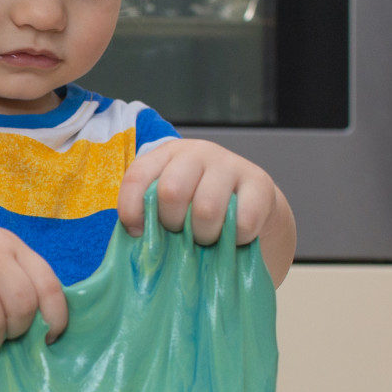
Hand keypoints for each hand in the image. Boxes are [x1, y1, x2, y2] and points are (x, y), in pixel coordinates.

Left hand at [117, 139, 277, 245]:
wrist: (253, 207)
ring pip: (206, 209)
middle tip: (180, 233)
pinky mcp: (259, 182)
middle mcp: (197, 152)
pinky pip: (243, 221)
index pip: (137, 177)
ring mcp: (230, 164)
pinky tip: (234, 236)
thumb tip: (137, 236)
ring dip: (204, 235)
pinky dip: (236, 239)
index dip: (131, 210)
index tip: (137, 233)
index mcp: (167, 154)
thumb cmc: (199, 208)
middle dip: (172, 223)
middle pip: (171, 191)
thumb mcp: (170, 203)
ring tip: (207, 237)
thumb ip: (149, 212)